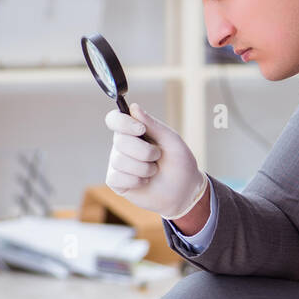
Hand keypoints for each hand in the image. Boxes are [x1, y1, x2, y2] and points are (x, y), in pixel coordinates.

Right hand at [104, 103, 207, 219]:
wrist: (184, 191)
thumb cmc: (179, 163)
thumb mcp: (172, 141)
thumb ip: (153, 124)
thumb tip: (133, 107)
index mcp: (133, 131)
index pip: (114, 119)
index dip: (123, 123)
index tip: (141, 130)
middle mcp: (122, 145)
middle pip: (119, 141)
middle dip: (144, 151)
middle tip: (158, 157)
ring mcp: (118, 163)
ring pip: (120, 160)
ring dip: (144, 168)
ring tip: (154, 171)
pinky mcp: (116, 182)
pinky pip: (116, 177)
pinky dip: (136, 181)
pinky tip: (145, 182)